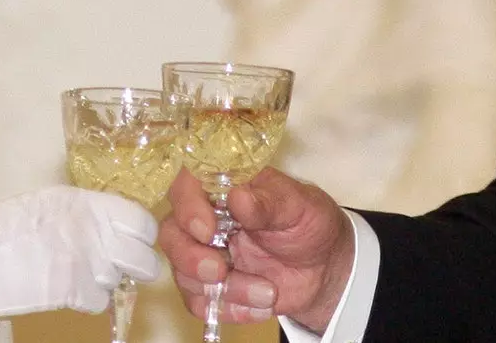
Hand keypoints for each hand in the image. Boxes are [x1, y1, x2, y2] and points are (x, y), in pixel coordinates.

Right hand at [0, 185, 158, 342]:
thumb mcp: (39, 208)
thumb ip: (78, 214)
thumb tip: (109, 224)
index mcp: (78, 199)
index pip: (137, 215)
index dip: (138, 233)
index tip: (130, 242)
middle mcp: (88, 224)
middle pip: (143, 249)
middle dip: (138, 261)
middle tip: (122, 269)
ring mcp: (84, 257)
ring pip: (126, 275)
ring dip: (112, 280)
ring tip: (84, 279)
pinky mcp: (74, 289)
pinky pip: (102, 300)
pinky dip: (90, 301)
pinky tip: (68, 295)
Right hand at [159, 167, 353, 332]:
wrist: (324, 267)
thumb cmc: (308, 223)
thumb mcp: (300, 206)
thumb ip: (270, 203)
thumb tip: (239, 197)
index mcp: (224, 187)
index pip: (186, 184)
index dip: (187, 206)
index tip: (207, 230)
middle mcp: (206, 218)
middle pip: (171, 234)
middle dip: (191, 258)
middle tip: (222, 272)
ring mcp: (205, 254)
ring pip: (184, 274)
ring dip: (227, 290)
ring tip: (269, 293)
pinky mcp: (211, 286)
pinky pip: (201, 304)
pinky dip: (231, 309)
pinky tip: (262, 305)